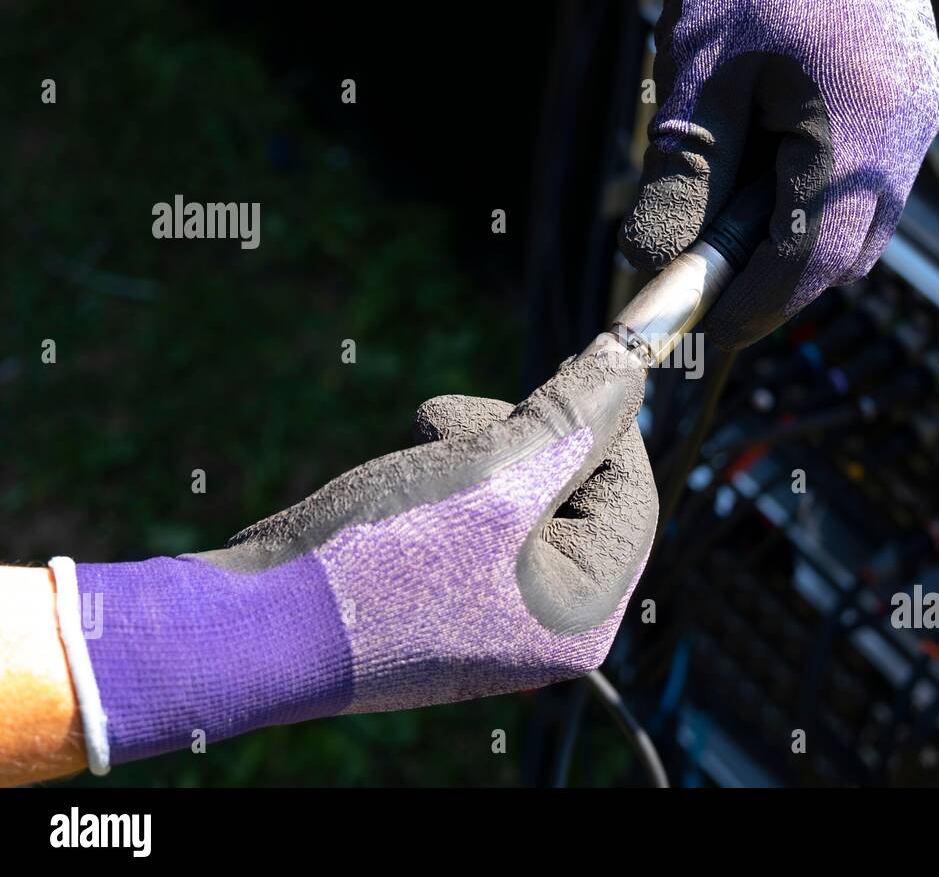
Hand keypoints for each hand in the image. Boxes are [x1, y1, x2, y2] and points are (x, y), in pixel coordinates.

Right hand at [55, 353, 656, 770]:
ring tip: (421, 442)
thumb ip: (572, 421)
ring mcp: (492, 617)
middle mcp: (545, 626)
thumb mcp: (491, 475)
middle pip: (576, 497)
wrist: (252, 623)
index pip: (632, 499)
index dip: (608, 426)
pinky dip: (448, 483)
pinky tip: (403, 478)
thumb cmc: (377, 555)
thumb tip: (629, 366)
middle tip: (459, 416)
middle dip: (525, 439)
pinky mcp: (444, 600)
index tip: (575, 368)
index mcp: (580, 616)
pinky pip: (474, 523)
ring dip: (479, 451)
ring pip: (520, 500)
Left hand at [621, 0, 938, 349]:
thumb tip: (657, 264)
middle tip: (707, 277)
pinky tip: (770, 163)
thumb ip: (683, 178)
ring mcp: (925, 108)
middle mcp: (912, 130)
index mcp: (864, 128)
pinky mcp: (920, 88)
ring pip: (865, 221)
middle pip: (847, 255)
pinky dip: (822, 194)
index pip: (813, 261)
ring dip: (800, 238)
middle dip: (776, 280)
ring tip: (730, 215)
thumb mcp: (697, 71)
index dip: (755, 308)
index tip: (705, 329)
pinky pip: (876, 177)